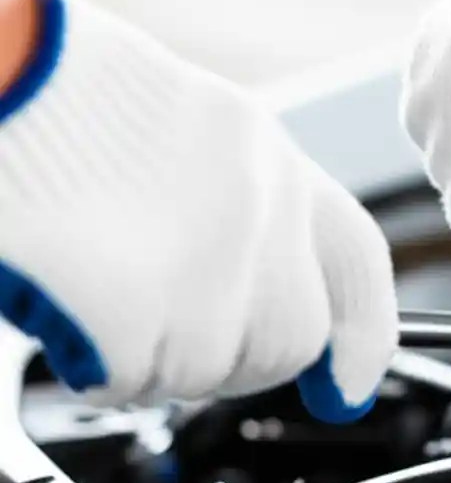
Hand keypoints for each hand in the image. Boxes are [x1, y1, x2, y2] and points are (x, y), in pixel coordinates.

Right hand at [0, 0, 396, 421]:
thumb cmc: (54, 98)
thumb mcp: (175, 129)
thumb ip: (237, 209)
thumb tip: (281, 310)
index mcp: (264, 152)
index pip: (355, 259)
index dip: (364, 335)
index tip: (350, 385)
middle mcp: (257, 205)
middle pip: (289, 340)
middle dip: (234, 359)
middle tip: (160, 331)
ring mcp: (206, 258)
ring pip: (210, 370)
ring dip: (153, 360)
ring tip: (92, 293)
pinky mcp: (138, 307)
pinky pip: (132, 381)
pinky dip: (94, 364)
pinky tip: (62, 305)